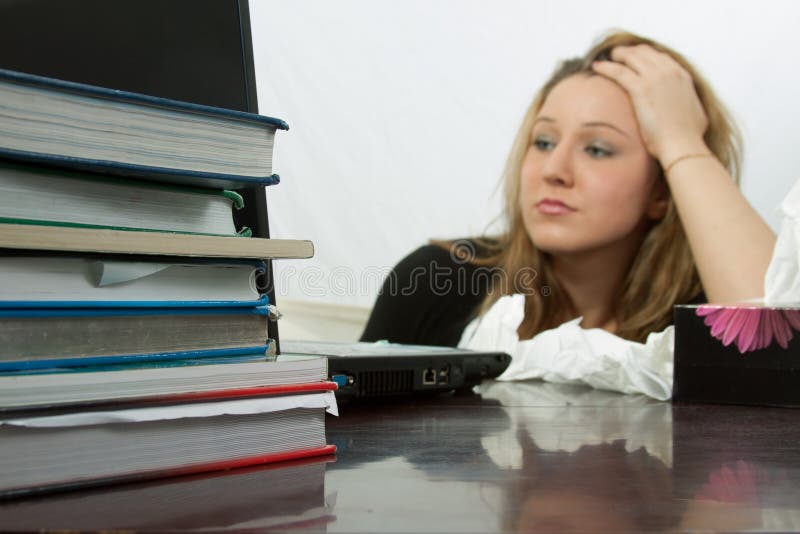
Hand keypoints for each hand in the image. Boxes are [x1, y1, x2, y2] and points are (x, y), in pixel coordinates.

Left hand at [591, 44, 709, 165]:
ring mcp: (655, 78)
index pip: (660, 57)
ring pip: (631, 57)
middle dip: (630, 52)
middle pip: (644, 52)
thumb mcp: (693, 113)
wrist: (682, 143)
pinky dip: (606, 67)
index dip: (645, 56)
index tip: (634, 59)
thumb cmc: (687, 137)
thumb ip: (685, 103)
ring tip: (606, 58)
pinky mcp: (641, 89)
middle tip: (617, 55)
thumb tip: (683, 109)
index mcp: (682, 76)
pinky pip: (619, 71)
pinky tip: (596, 67)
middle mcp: (669, 72)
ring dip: (617, 55)